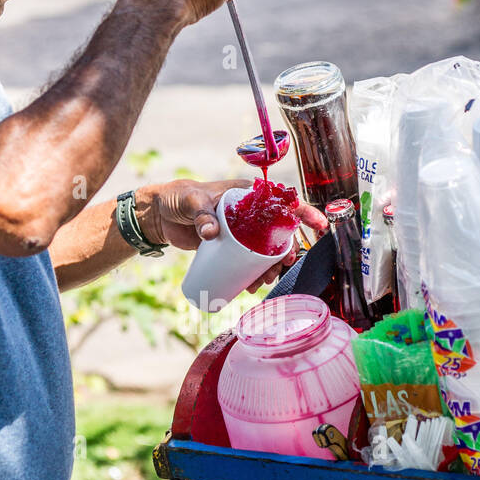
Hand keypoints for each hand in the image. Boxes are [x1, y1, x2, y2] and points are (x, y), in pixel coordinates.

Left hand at [137, 180, 327, 289]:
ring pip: (264, 250)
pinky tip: (252, 285)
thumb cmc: (178, 198)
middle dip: (286, 252)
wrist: (159, 214)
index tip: (319, 226)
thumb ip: (201, 214)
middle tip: (281, 268)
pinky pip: (248, 260)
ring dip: (270, 268)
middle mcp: (249, 212)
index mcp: (247, 194)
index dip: (304, 213)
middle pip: (278, 232)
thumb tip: (211, 233)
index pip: (282, 201)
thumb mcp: (191, 201)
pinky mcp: (229, 246)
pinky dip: (253, 273)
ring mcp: (240, 231)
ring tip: (260, 282)